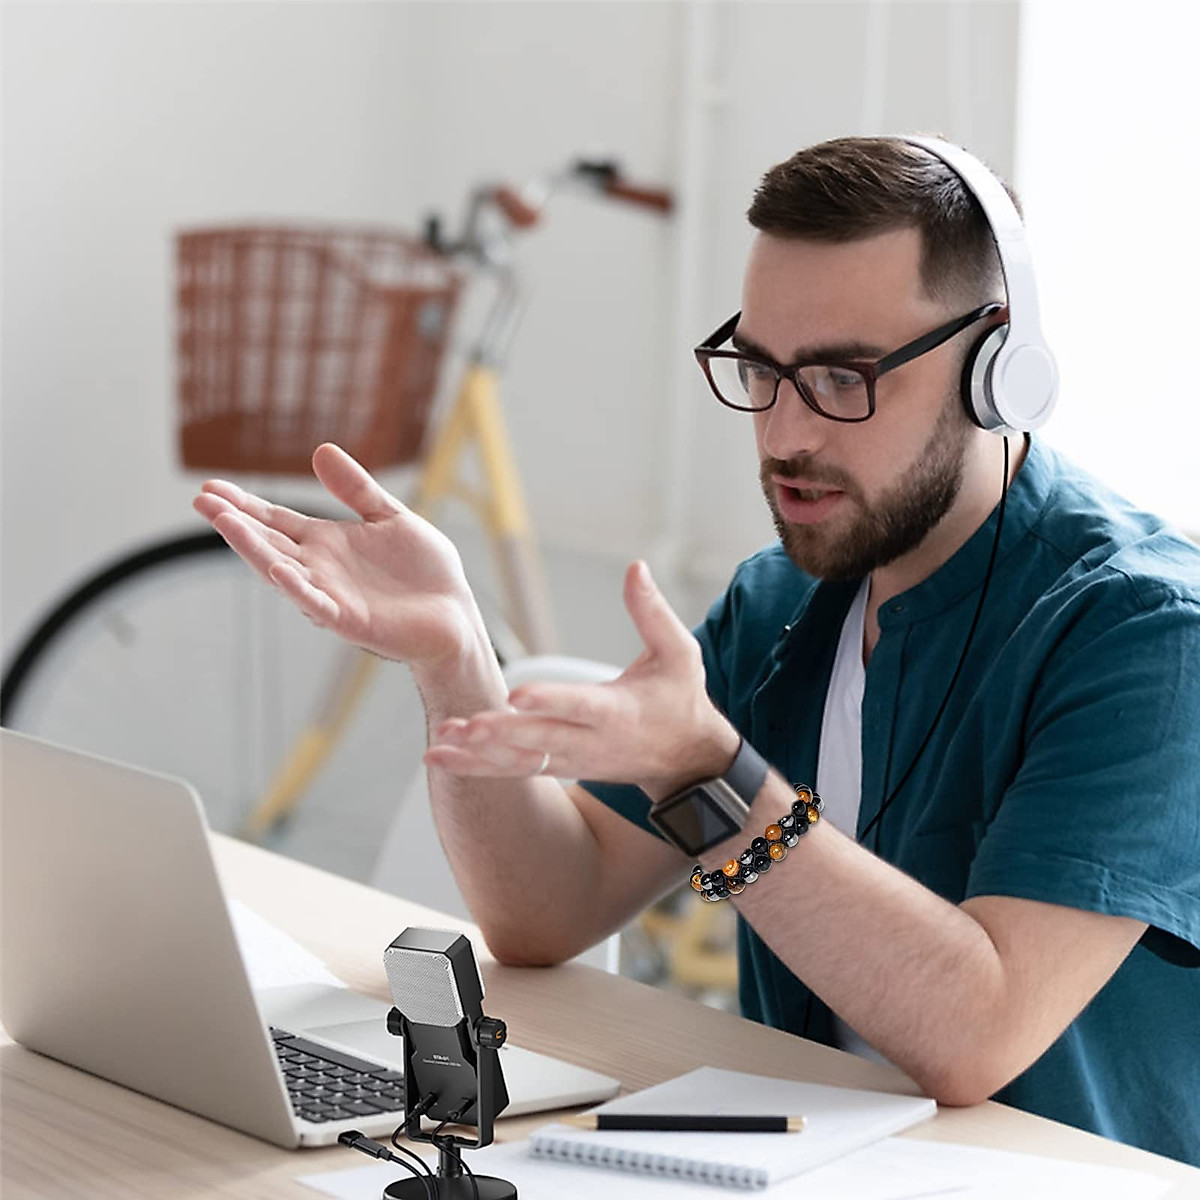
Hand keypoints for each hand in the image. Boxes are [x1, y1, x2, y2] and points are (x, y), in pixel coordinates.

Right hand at [192, 443, 485, 669]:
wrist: (455, 614)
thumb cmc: (425, 572)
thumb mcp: (390, 518)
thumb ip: (356, 490)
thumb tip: (321, 449)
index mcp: (328, 543)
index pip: (276, 521)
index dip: (245, 505)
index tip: (210, 488)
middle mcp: (320, 569)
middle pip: (269, 542)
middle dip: (235, 523)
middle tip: (202, 501)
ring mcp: (331, 595)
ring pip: (283, 572)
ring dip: (254, 550)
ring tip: (224, 524)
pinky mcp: (350, 620)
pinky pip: (317, 603)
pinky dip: (297, 588)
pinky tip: (277, 569)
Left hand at [425, 561, 739, 795]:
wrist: (686, 760)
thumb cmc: (680, 697)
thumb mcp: (680, 654)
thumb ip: (652, 612)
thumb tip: (634, 566)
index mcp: (619, 711)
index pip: (580, 704)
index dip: (550, 700)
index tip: (516, 693)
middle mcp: (592, 740)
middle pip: (541, 739)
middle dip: (502, 734)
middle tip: (465, 724)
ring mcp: (573, 760)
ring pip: (521, 761)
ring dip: (478, 754)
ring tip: (439, 742)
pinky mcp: (559, 767)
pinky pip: (514, 770)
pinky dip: (476, 766)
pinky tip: (438, 755)